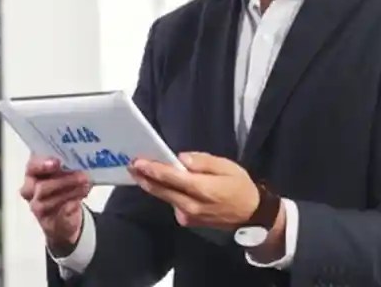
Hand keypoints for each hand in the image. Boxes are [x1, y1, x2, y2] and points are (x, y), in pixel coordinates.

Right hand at [19, 155, 91, 255]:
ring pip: (48, 202)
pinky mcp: (48, 224)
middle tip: (82, 176)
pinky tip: (77, 202)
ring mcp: (37, 208)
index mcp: (32, 172)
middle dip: (64, 181)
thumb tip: (80, 162)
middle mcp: (30, 190)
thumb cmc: (62, 187)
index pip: (32, 166)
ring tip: (85, 187)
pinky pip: (58, 217)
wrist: (64, 216)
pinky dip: (69, 208)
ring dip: (70, 193)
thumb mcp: (63, 172)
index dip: (42, 164)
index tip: (57, 163)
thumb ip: (68, 165)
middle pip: (42, 186)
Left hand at [129, 151, 259, 229]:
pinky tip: (160, 184)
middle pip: (162, 190)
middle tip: (130, 165)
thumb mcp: (227, 167)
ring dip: (151, 185)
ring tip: (139, 172)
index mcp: (203, 189)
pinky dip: (165, 193)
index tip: (138, 162)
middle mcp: (192, 205)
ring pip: (165, 198)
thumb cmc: (240, 186)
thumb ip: (202, 162)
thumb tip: (181, 158)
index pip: (172, 178)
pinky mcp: (188, 221)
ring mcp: (189, 216)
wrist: (250, 215)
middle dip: (145, 177)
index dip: (153, 170)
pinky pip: (173, 204)